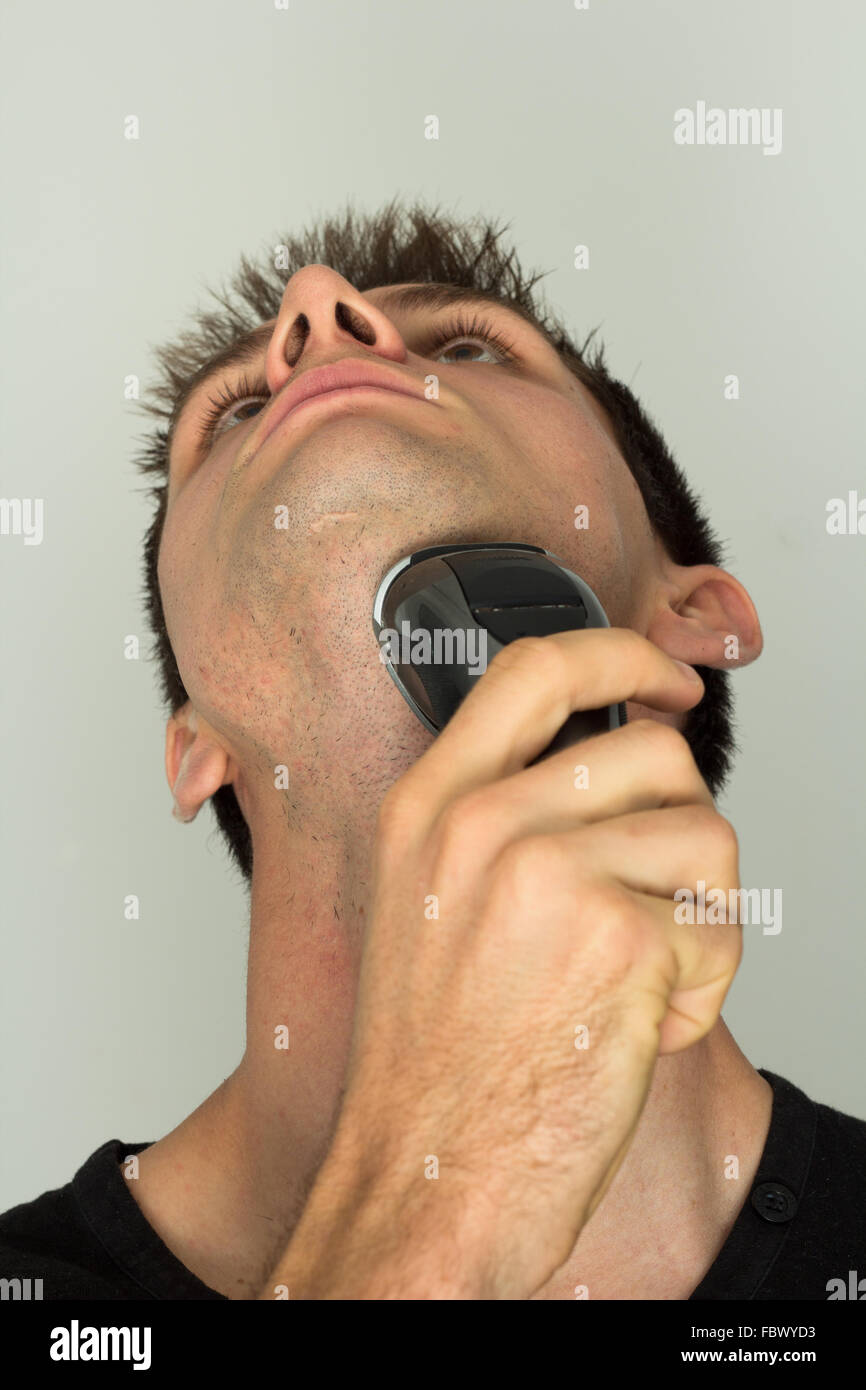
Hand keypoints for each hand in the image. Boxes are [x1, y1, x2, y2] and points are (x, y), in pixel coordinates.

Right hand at [262, 629, 741, 1299]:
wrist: (426, 1175)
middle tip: (651, 903)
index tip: (665, 680)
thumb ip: (497, 817)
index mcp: (429, 806)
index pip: (536, 669)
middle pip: (655, 753)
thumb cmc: (433, 1059)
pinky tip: (637, 1024)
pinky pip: (721, 924)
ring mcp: (549, 873)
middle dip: (683, 828)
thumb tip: (609, 763)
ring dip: (700, 915)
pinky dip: (704, 985)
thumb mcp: (425, 903)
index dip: (620, 656)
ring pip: (707, 834)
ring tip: (635, 979)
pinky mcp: (620, 934)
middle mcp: (483, 822)